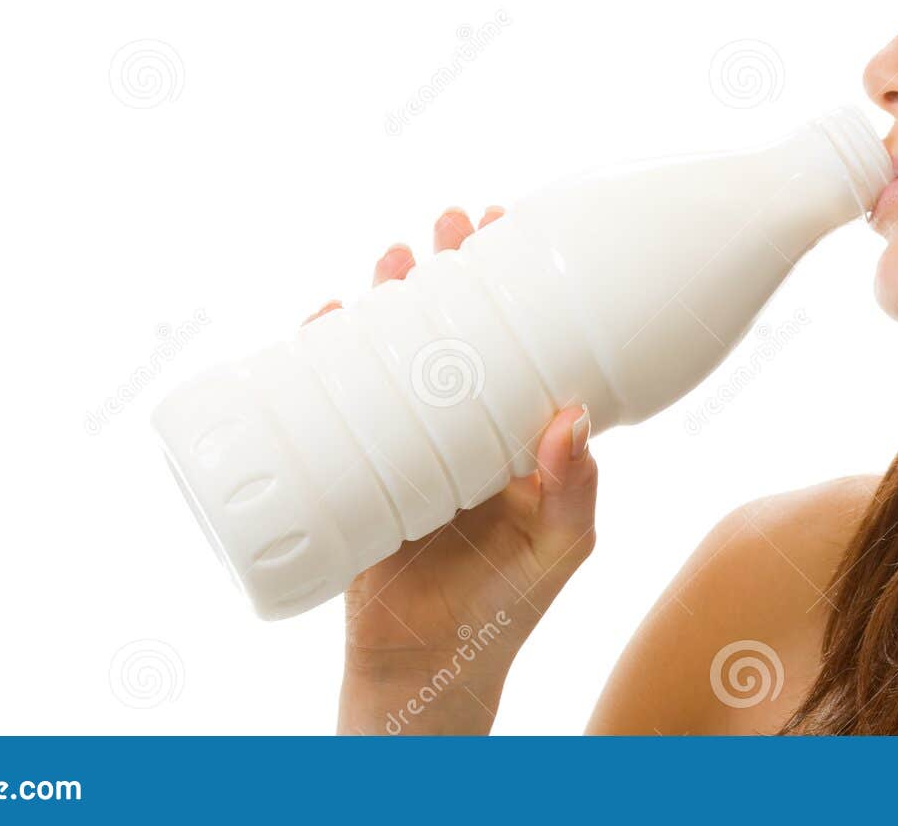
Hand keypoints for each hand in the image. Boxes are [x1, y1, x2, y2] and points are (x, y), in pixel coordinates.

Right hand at [315, 206, 599, 733]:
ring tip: (392, 257)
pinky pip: (337, 400)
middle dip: (447, 270)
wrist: (420, 672)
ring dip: (390, 298)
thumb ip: (573, 495)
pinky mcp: (355, 467)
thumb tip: (573, 416)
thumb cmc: (501, 612)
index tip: (506, 227)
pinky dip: (324, 356)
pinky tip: (324, 321)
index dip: (510, 283)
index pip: (516, 339)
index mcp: (513, 435)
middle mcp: (460, 427)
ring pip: (394, 353)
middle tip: (446, 223)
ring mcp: (405, 443)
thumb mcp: (554, 554)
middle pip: (452, 330)